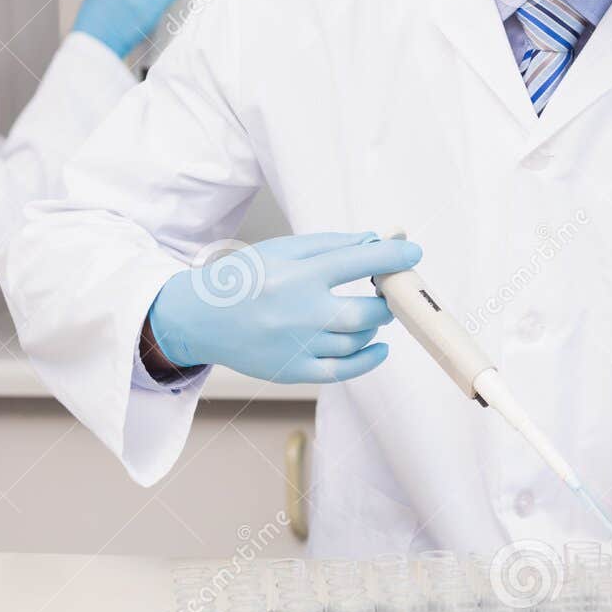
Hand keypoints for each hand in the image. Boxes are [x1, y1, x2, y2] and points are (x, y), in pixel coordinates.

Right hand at [148, 232, 422, 383]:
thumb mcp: (282, 250)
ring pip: (358, 340)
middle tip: (391, 289)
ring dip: (375, 324)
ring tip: (371, 311)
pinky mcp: (294, 371)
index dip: (393, 256)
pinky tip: (379, 346)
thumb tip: (376, 240)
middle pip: (368, 311)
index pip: (359, 261)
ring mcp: (297, 346)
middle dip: (389, 300)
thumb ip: (330, 245)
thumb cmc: (243, 280)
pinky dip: (369, 359)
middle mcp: (299, 313)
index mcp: (297, 275)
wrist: (199, 319)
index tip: (412, 253)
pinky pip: (344, 371)